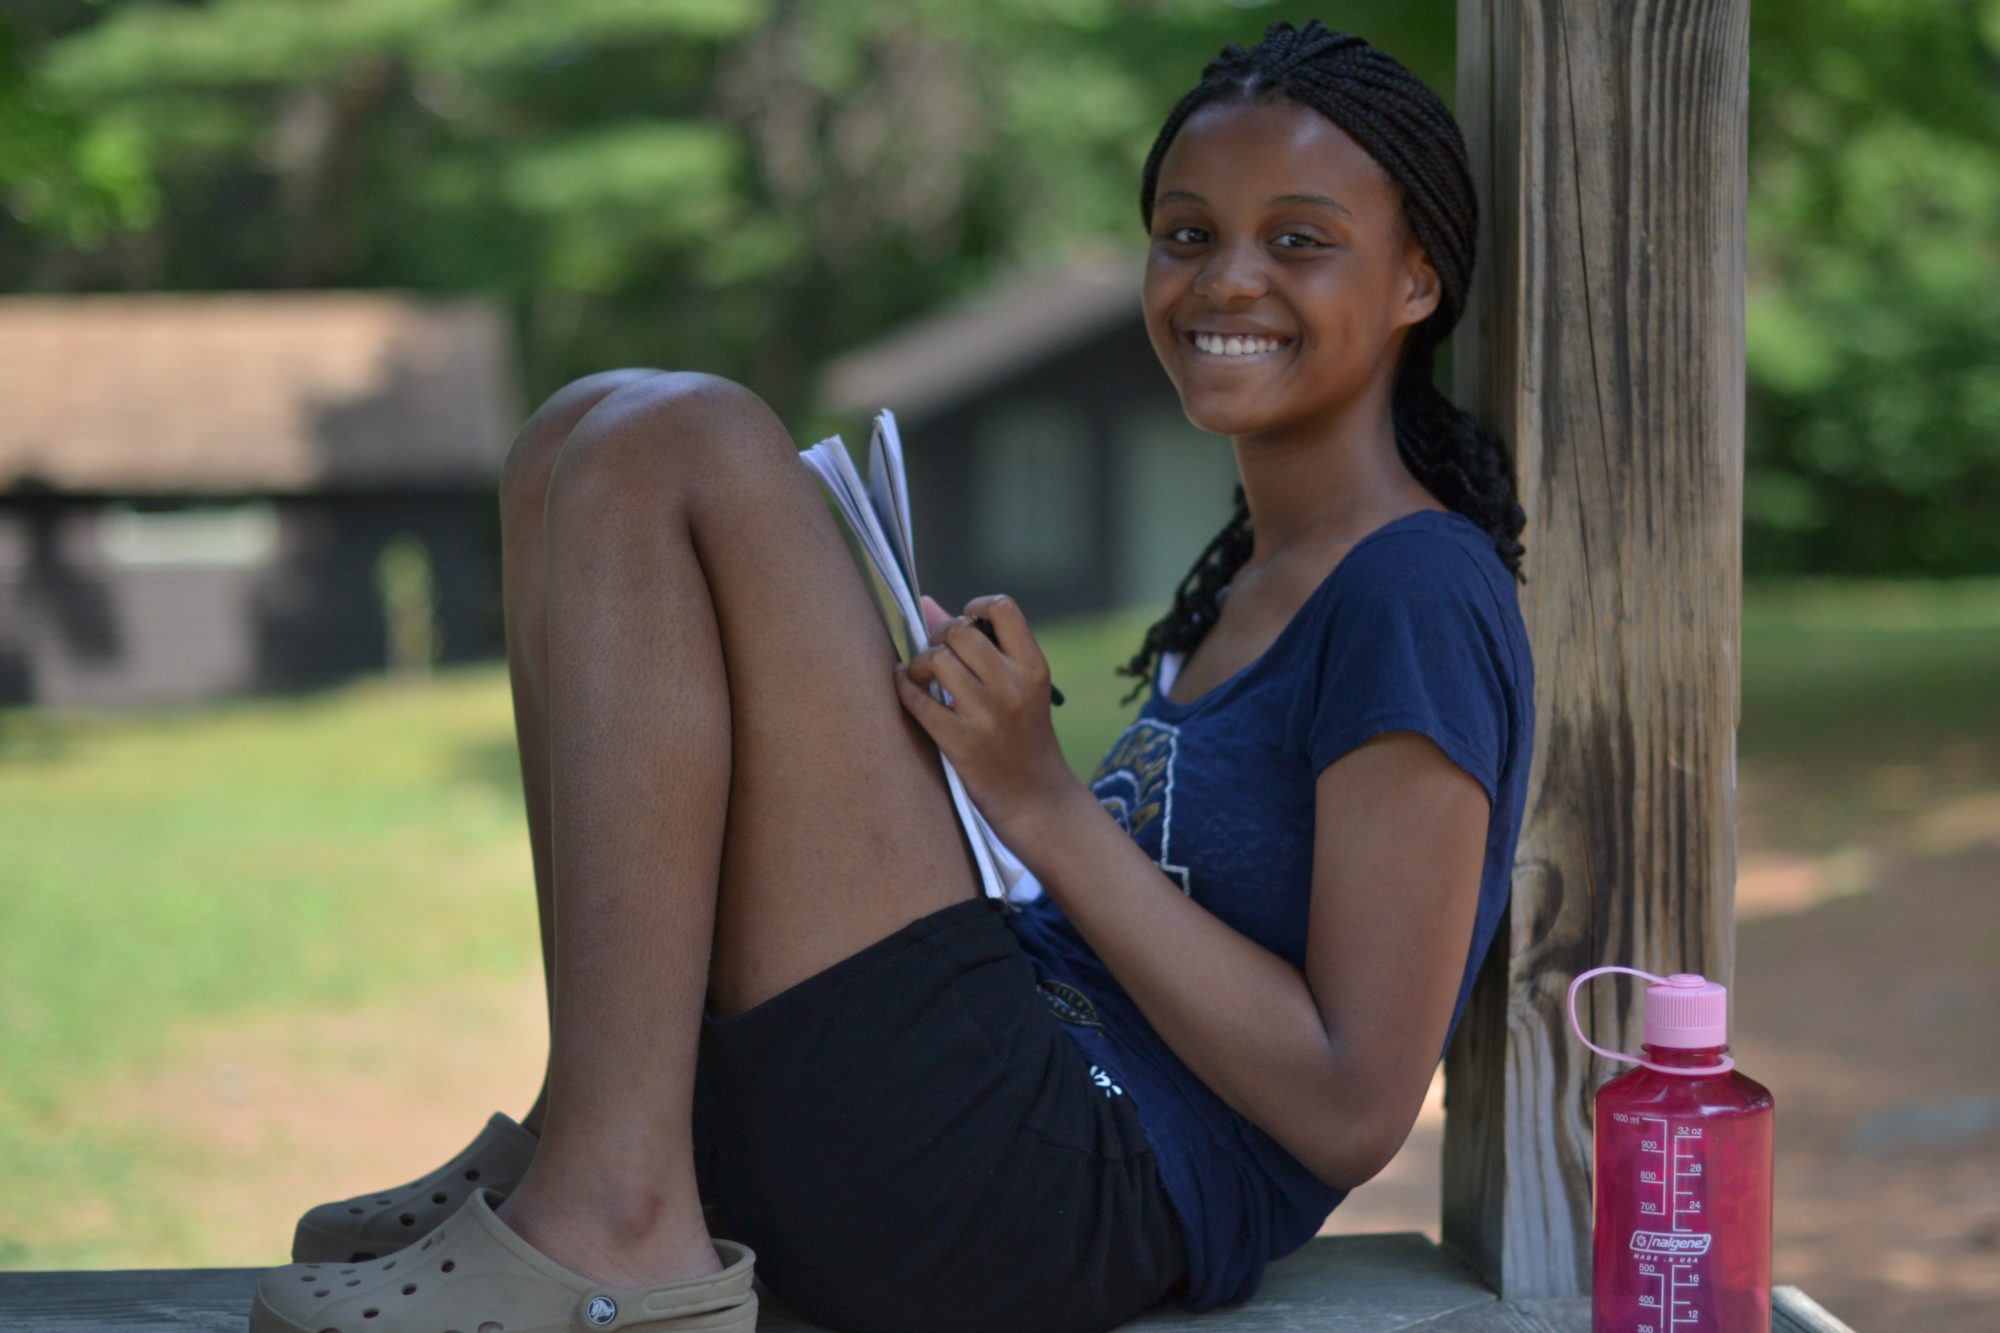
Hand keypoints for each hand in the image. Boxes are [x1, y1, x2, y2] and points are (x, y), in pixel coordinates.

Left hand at [894, 593, 1082, 841]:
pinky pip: (918, 701)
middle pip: (960, 630)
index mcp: (1034, 667)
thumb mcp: (1021, 687)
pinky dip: (905, 689)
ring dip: (920, 664)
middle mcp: (1014, 687)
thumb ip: (981, 643)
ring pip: (936, 661)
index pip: (1003, 608)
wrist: (1037, 799)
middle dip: (940, 635)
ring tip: (924, 677)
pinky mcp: (962, 744)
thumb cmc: (1024, 736)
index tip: (967, 622)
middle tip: (939, 653)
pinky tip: (907, 688)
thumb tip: (926, 603)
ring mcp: (987, 716)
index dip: (975, 607)